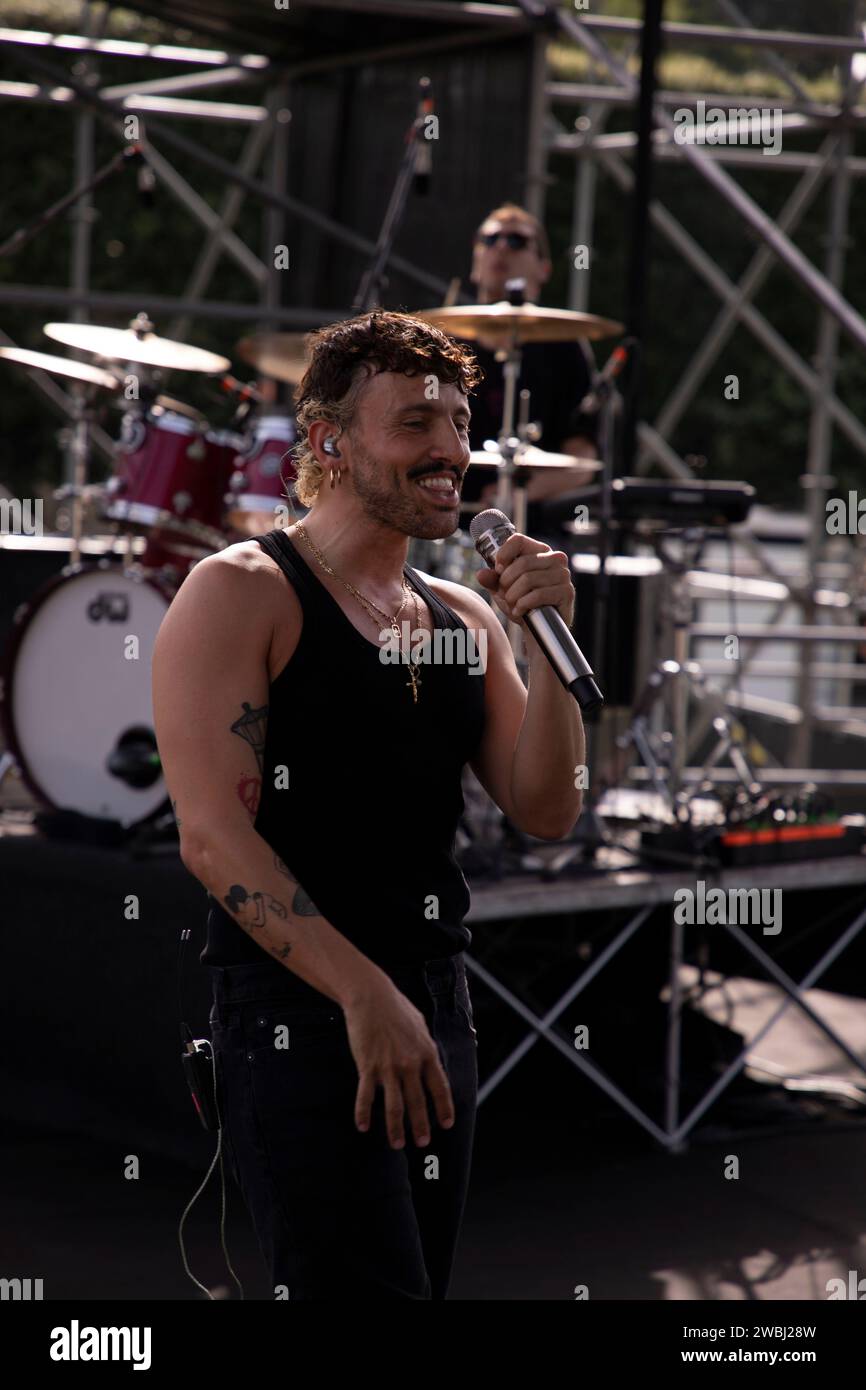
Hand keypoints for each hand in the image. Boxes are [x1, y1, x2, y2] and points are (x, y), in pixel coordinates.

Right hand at [343, 979, 454, 1148]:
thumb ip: (426, 1045)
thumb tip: (431, 1060)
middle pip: (418, 1102)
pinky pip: (366, 1095)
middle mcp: (410, 1063)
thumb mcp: (420, 1025)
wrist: (371, 996)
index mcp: (427, 1052)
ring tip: (397, 1144)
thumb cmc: (396, 1008)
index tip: (446, 1124)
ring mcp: (388, 1067)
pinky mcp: (367, 1066)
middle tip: (423, 1143)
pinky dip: (364, 1113)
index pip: (440, 1087)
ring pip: (394, 1106)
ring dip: (396, 1128)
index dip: (444, 1107)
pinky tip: (363, 1126)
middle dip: (421, 1126)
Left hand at [476, 532, 574, 626]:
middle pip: (522, 563)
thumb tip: (481, 574)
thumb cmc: (523, 603)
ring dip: (513, 595)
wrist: (539, 629)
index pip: (518, 540)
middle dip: (506, 582)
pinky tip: (519, 611)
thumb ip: (492, 580)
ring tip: (512, 604)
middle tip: (505, 594)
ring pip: (528, 579)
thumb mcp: (503, 589)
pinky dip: (523, 605)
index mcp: (540, 551)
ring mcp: (563, 575)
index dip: (504, 554)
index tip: (498, 570)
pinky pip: (538, 595)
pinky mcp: (566, 592)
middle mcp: (555, 559)